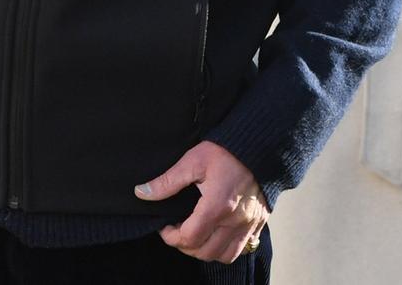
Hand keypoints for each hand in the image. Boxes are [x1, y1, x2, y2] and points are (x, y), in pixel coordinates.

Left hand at [136, 140, 268, 262]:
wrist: (260, 145)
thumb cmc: (226, 152)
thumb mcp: (193, 160)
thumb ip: (167, 181)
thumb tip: (141, 193)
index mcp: (217, 206)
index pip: (189, 238)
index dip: (171, 237)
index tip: (165, 227)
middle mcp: (235, 221)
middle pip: (205, 252)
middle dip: (186, 246)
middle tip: (178, 231)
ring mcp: (249, 224)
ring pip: (225, 256)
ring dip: (206, 251)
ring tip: (197, 235)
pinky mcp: (259, 223)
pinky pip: (242, 249)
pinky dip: (226, 249)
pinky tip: (217, 235)